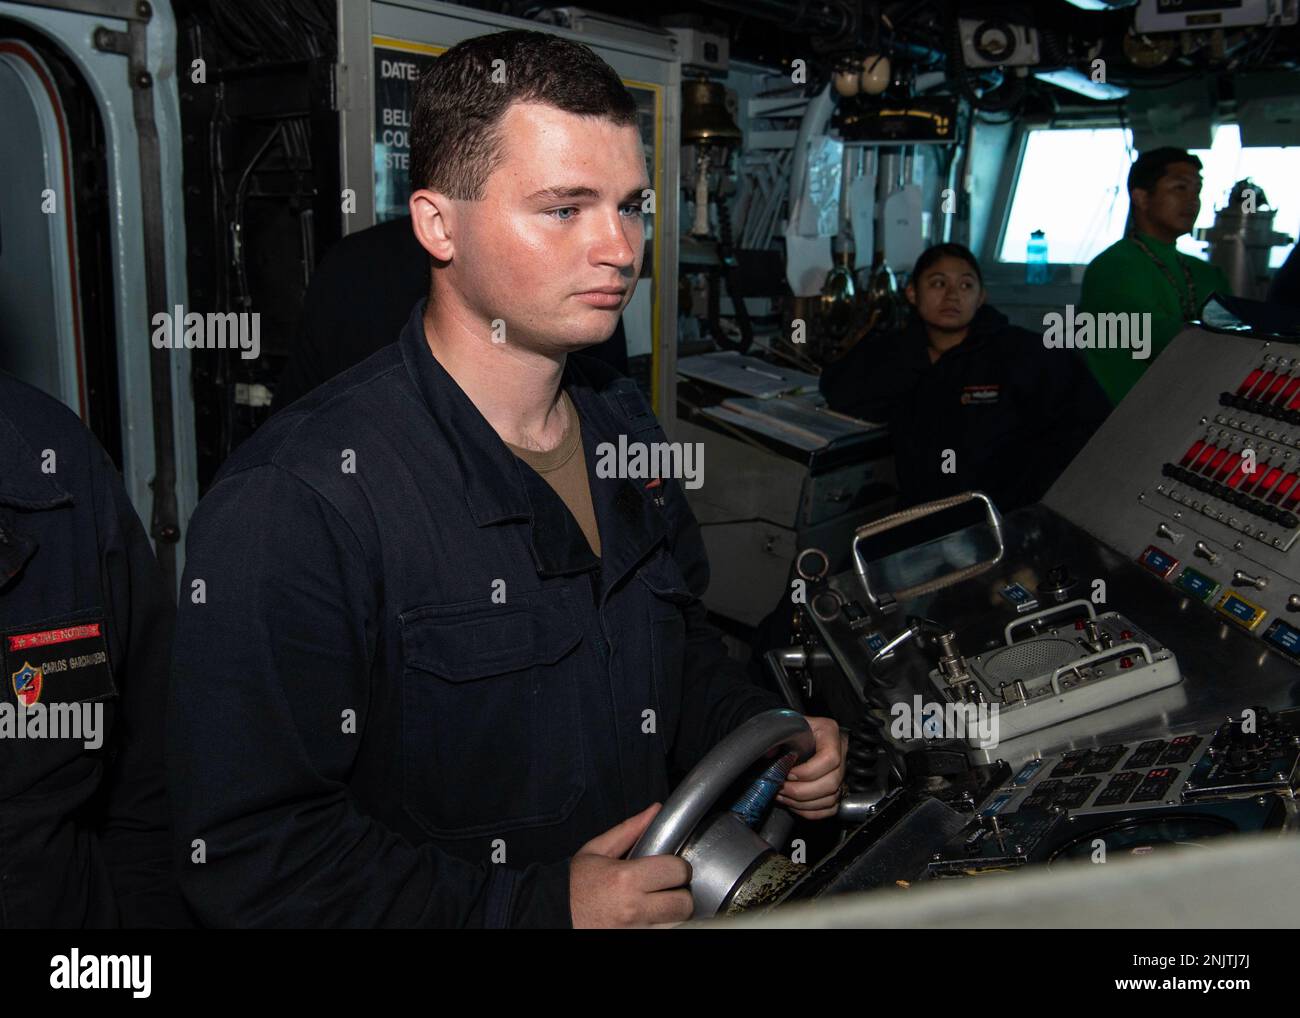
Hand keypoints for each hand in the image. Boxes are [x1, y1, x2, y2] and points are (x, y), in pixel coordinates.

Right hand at [569, 802, 693, 927]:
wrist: (554, 914)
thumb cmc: (573, 884)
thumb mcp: (597, 850)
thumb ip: (629, 830)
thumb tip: (655, 811)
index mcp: (626, 878)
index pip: (677, 872)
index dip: (678, 867)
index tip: (670, 866)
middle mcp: (633, 907)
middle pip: (684, 904)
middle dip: (681, 892)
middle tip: (668, 886)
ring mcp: (635, 929)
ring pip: (675, 922)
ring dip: (671, 910)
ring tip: (656, 900)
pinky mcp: (635, 939)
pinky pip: (659, 930)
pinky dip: (658, 922)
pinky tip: (645, 912)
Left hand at [776, 715, 846, 819]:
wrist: (799, 730)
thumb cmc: (793, 727)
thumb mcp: (786, 724)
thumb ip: (777, 736)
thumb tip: (768, 754)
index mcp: (829, 733)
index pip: (829, 759)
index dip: (808, 772)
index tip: (788, 774)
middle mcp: (840, 752)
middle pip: (831, 783)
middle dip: (801, 791)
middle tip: (780, 789)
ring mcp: (841, 771)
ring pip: (831, 798)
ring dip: (803, 803)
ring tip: (782, 797)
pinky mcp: (837, 787)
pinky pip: (829, 808)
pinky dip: (810, 811)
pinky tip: (793, 804)